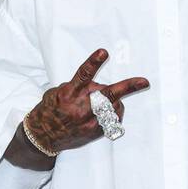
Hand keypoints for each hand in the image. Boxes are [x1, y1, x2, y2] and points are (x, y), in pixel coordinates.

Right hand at [22, 48, 149, 155]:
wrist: (44, 136)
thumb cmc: (51, 110)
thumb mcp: (59, 92)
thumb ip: (78, 86)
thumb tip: (96, 85)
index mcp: (69, 94)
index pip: (83, 75)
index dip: (94, 62)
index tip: (103, 52)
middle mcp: (81, 108)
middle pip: (108, 95)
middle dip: (127, 87)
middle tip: (144, 82)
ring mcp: (89, 121)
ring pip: (114, 106)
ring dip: (113, 101)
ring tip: (100, 104)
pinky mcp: (95, 132)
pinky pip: (112, 119)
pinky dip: (111, 113)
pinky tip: (102, 114)